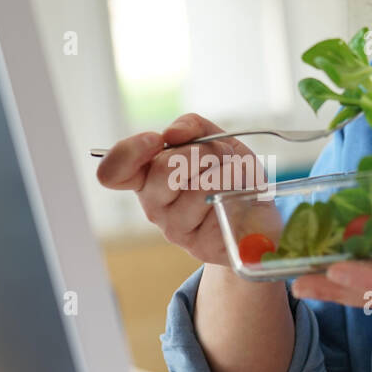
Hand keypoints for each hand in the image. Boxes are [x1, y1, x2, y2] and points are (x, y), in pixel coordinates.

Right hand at [95, 112, 276, 265]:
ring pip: (197, 186)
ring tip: (235, 173)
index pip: (112, 172)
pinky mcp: (198, 245)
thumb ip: (191, 126)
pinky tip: (239, 191)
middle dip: (201, 151)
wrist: (259, 213)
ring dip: (225, 169)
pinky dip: (235, 186)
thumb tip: (172, 133)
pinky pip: (216, 203)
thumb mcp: (214, 139)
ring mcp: (173, 228)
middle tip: (221, 154)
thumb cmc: (229, 175)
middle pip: (163, 169)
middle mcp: (153, 204)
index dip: (129, 151)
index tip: (157, 140)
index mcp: (147, 177)